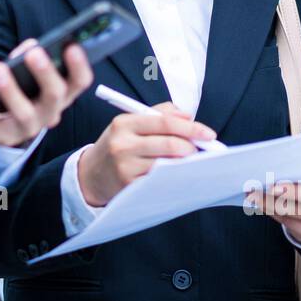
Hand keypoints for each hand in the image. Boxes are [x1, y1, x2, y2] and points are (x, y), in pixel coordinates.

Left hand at [0, 38, 93, 146]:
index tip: (71, 46)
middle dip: (45, 74)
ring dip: (10, 90)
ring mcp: (26, 128)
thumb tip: (29, 48)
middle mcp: (50, 114)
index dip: (79, 65)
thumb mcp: (34, 73)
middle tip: (34, 54)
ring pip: (23, 114)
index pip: (80, 82)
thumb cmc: (26, 88)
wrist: (11, 122)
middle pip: (54, 97)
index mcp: (63, 95)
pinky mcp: (2, 136)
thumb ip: (33, 56)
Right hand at [77, 101, 216, 207]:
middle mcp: (122, 144)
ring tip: (191, 161)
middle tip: (201, 150)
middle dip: (191, 147)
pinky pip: (160, 181)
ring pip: (167, 164)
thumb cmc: (119, 145)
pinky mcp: (128, 187)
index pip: (165, 122)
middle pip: (169, 144)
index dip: (191, 128)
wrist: (91, 174)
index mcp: (124, 123)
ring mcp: (125, 167)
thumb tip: (188, 116)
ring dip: (185, 163)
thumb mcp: (131, 123)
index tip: (209, 134)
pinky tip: (179, 174)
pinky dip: (174, 177)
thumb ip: (160, 113)